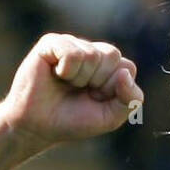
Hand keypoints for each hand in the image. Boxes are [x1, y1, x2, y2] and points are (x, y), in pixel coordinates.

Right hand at [0, 34, 142, 151]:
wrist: (38, 126)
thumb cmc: (74, 120)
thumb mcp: (111, 117)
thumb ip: (131, 99)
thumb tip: (125, 73)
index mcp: (109, 67)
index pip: (127, 67)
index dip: (113, 89)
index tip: (97, 99)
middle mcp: (91, 51)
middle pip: (112, 55)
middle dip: (99, 81)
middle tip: (81, 91)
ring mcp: (71, 44)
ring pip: (92, 55)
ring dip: (80, 79)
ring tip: (66, 85)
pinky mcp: (51, 43)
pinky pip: (71, 52)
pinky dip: (66, 71)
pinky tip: (55, 75)